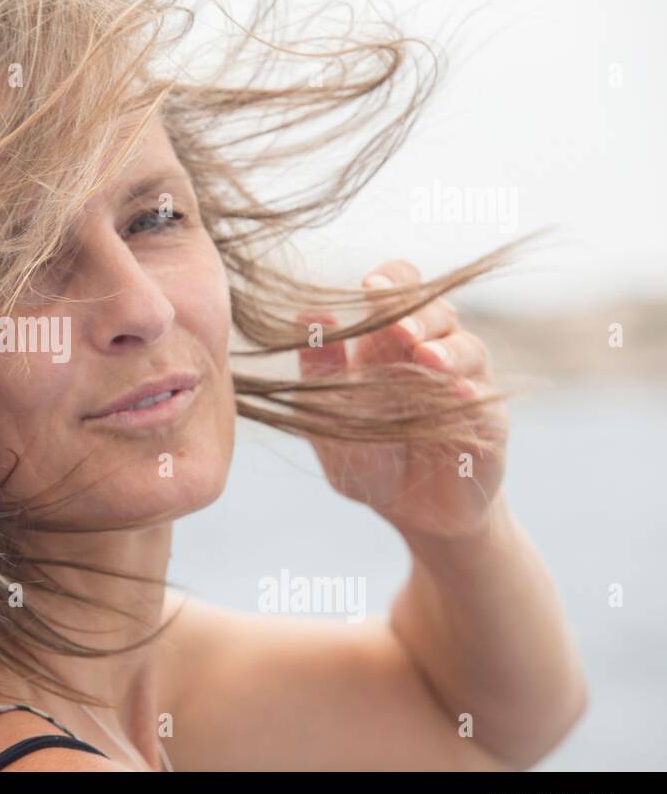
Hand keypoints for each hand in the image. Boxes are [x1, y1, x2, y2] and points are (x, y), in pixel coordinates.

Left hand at [297, 260, 509, 543]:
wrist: (414, 514)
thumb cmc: (368, 458)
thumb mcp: (332, 419)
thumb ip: (321, 372)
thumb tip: (305, 316)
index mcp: (389, 343)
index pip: (399, 288)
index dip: (391, 279)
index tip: (369, 285)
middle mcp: (432, 352)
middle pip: (436, 311)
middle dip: (417, 315)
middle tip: (397, 329)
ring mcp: (466, 384)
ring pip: (468, 347)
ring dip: (447, 350)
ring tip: (426, 358)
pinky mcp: (488, 421)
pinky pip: (485, 399)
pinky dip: (470, 394)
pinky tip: (456, 395)